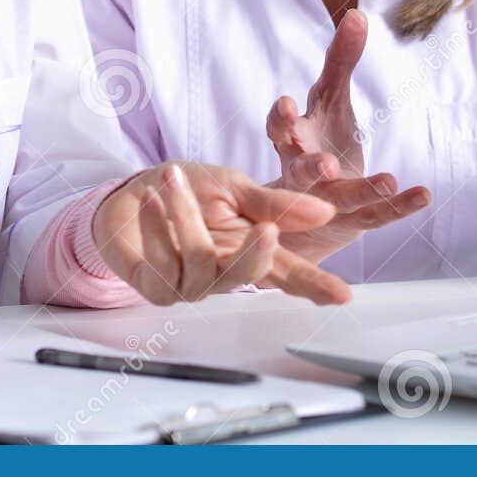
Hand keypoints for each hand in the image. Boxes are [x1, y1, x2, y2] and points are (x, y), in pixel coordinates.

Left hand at [91, 161, 351, 306]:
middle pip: (251, 277)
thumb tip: (324, 212)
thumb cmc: (191, 190)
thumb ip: (274, 203)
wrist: (133, 193)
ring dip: (186, 215)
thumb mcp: (236, 187)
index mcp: (251, 249)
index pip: (290, 272)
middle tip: (266, 229)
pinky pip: (163, 263)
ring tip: (173, 181)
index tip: (343, 296)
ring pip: (201, 262)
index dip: (316, 284)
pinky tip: (152, 202)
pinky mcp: (158, 290)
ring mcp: (193, 286)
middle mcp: (226, 273)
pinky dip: (156, 226)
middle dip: (257, 254)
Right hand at [266, 10, 429, 263]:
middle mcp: (305, 172)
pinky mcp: (358, 218)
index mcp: (293, 139)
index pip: (278, 129)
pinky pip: (380, 214)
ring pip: (342, 197)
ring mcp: (330, 199)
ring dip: (363, 188)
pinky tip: (424, 194)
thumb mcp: (329, 99)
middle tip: (325, 162)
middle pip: (301, 170)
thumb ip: (340, 60)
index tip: (286, 104)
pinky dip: (401, 205)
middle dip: (309, 165)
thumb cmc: (321, 139)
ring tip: (387, 179)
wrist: (315, 209)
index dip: (280, 119)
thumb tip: (356, 13)